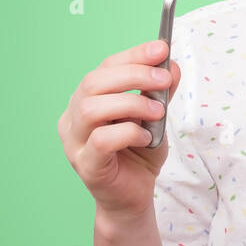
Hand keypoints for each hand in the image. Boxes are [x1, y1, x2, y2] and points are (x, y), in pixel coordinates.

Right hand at [57, 39, 181, 217]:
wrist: (135, 197)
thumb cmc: (139, 155)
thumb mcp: (155, 118)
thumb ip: (160, 93)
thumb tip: (171, 65)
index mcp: (87, 99)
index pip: (105, 68)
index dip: (133, 55)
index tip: (161, 48)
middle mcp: (73, 117)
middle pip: (93, 83)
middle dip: (133, 75)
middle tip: (164, 79)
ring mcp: (74, 142)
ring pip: (92, 108)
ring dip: (131, 104)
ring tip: (157, 113)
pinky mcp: (85, 164)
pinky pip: (101, 140)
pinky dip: (128, 133)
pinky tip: (145, 139)